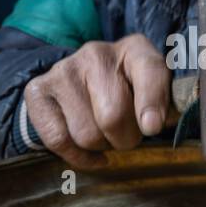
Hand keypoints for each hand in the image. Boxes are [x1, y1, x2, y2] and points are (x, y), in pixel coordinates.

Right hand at [23, 34, 170, 168]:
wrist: (82, 85)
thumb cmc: (129, 95)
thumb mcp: (156, 95)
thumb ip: (167, 107)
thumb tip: (153, 124)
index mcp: (134, 50)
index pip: (149, 72)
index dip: (151, 103)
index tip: (152, 127)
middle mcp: (97, 53)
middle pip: (113, 116)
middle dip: (125, 138)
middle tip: (126, 134)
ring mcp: (64, 70)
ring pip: (86, 134)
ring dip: (100, 145)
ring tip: (104, 133)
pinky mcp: (38, 90)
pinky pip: (58, 140)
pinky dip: (77, 156)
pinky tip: (87, 151)